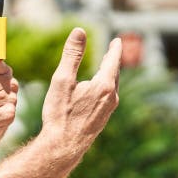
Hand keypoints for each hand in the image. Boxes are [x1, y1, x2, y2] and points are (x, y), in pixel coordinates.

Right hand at [41, 28, 121, 163]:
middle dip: (113, 62)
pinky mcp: (102, 120)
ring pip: (112, 87)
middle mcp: (111, 97)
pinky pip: (108, 98)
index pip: (113, 61)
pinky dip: (105, 88)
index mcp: (104, 85)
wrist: (63, 146)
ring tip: (106, 70)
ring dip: (110, 76)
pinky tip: (97, 93)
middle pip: (114, 74)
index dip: (114, 49)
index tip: (117, 41)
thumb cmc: (61, 113)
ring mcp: (108, 110)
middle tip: (113, 52)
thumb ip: (72, 55)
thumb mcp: (62, 79)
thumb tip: (79, 31)